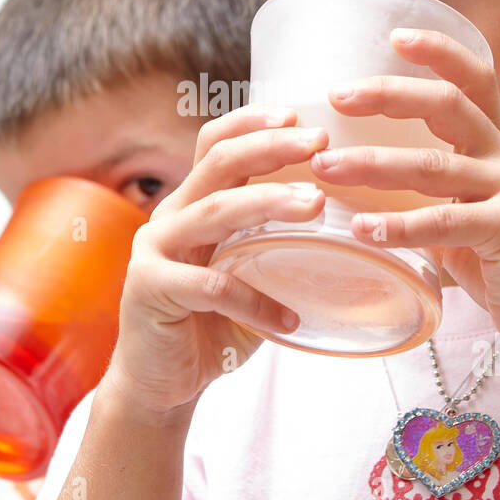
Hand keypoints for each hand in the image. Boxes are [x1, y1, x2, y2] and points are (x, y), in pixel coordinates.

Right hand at [102, 104, 327, 422]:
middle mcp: (169, 216)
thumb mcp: (246, 273)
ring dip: (268, 204)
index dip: (252, 123)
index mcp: (191, 203)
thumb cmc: (212, 325)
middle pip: (217, 164)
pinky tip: (288, 318)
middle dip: (270, 147)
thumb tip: (349, 228)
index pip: (215, 144)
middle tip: (319, 144)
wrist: (159, 384)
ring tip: (316, 206)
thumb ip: (274, 245)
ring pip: (214, 212)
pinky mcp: (150, 289)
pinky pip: (210, 287)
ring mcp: (154, 251)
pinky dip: (254, 300)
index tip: (299, 116)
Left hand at [307, 28, 499, 340]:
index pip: (473, 79)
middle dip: (388, 95)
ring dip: (373, 164)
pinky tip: (361, 230)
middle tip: (336, 96)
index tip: (394, 36)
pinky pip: (444, 223)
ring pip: (434, 165)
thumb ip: (423, 189)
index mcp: (494, 144)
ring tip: (326, 168)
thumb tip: (350, 174)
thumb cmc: (498, 259)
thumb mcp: (462, 210)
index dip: (440, 51)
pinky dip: (398, 226)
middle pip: (448, 105)